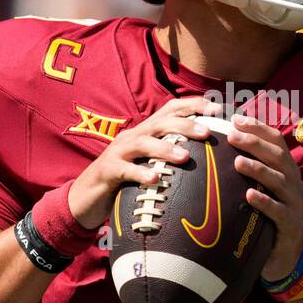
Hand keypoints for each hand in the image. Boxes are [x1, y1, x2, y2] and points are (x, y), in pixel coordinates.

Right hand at [67, 96, 221, 228]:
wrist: (86, 197)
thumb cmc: (125, 181)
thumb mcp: (148, 163)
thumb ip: (169, 157)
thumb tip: (208, 159)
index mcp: (145, 132)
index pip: (170, 110)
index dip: (193, 106)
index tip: (217, 109)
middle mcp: (133, 137)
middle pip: (160, 123)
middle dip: (185, 125)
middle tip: (207, 133)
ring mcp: (118, 153)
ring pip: (143, 143)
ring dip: (165, 148)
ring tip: (186, 158)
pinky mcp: (107, 171)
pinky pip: (125, 170)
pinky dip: (140, 173)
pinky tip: (155, 181)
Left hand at [228, 113, 302, 281]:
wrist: (283, 255)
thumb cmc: (266, 217)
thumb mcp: (261, 189)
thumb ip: (249, 168)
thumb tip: (221, 143)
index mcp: (287, 170)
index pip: (277, 141)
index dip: (259, 128)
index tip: (236, 119)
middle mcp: (294, 183)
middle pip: (278, 157)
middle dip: (255, 143)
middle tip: (232, 136)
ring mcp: (295, 204)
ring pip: (280, 181)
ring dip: (259, 170)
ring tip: (237, 163)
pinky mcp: (291, 226)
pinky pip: (279, 212)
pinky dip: (265, 203)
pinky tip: (248, 196)